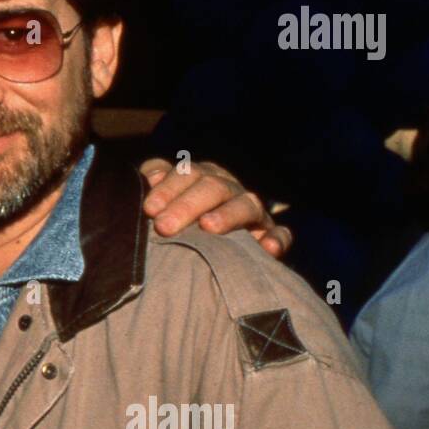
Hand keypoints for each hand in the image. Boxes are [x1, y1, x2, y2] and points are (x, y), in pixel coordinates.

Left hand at [138, 158, 291, 258]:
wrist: (201, 255)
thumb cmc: (172, 223)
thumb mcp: (159, 203)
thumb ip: (153, 185)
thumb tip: (150, 178)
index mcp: (200, 176)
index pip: (187, 173)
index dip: (168, 188)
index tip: (149, 209)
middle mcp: (227, 188)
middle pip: (212, 186)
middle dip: (187, 205)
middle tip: (164, 226)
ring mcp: (251, 210)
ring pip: (246, 204)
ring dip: (228, 215)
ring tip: (208, 227)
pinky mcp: (269, 234)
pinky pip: (279, 234)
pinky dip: (276, 238)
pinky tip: (266, 248)